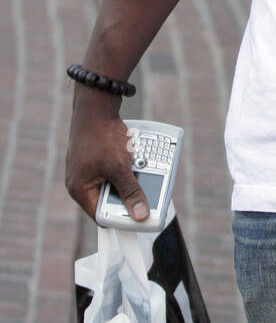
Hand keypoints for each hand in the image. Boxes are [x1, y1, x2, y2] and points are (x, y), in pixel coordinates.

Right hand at [65, 97, 150, 222]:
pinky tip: (136, 160)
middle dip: (129, 195)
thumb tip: (141, 215)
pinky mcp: (96, 159)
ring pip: (115, 184)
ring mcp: (89, 169)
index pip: (102, 216)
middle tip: (148, 193)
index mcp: (80, 189)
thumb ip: (131, 192)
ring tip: (140, 171)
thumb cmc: (101, 135)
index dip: (122, 218)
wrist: (96, 104)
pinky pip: (114, 170)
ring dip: (130, 179)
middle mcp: (82, 182)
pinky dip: (126, 167)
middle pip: (110, 200)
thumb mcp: (119, 167)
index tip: (142, 219)